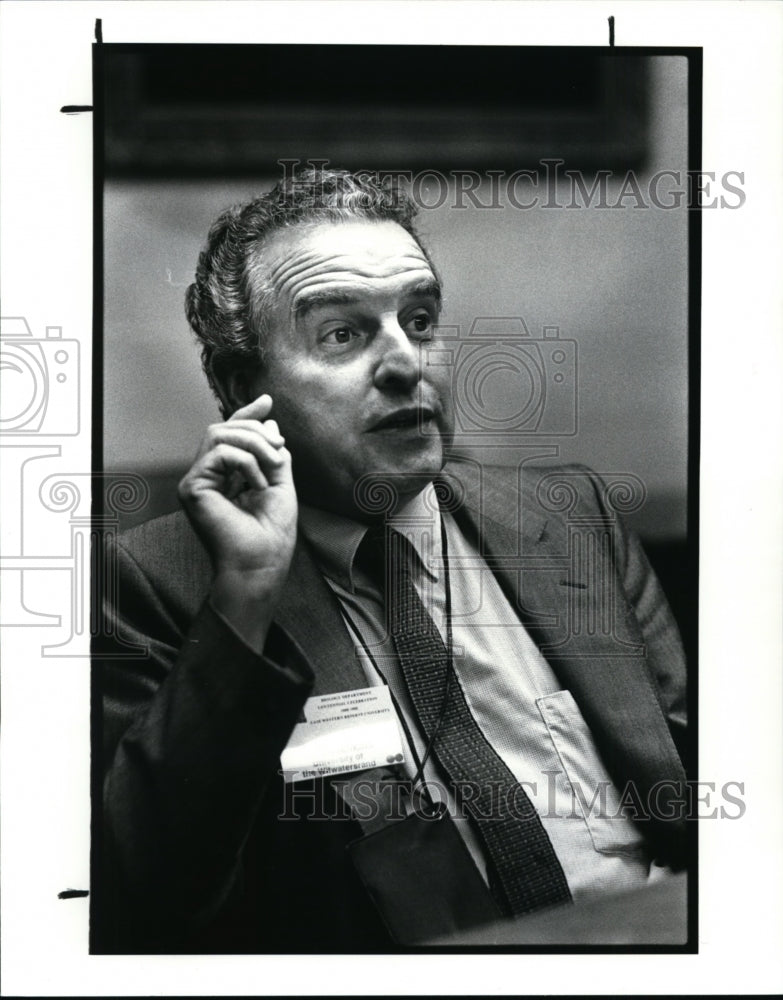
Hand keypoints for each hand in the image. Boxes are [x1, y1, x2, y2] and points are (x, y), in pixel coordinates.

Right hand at [178, 395, 297, 645]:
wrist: (262, 564)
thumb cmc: (271, 534)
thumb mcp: (281, 482)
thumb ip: (273, 453)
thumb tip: (269, 421)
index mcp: (225, 476)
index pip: (229, 434)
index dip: (246, 414)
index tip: (267, 401)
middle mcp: (206, 476)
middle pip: (223, 428)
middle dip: (256, 430)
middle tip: (279, 448)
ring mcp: (196, 481)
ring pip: (218, 434)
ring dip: (253, 443)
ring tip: (273, 466)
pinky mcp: (192, 487)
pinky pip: (219, 453)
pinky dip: (246, 462)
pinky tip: (258, 484)